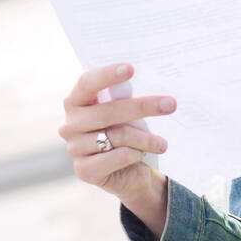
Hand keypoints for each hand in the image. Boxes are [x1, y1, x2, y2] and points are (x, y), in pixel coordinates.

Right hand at [59, 62, 173, 203]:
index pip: (87, 83)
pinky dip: (135, 154)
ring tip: (162, 143)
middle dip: (142, 106)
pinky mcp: (84, 170)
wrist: (128, 172)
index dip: (107, 75)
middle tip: (170, 104)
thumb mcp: (125, 113)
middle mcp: (70, 124)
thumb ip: (126, 99)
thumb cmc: (126, 132)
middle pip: (107, 111)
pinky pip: (117, 157)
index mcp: (76, 101)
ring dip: (145, 138)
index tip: (131, 69)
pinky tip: (141, 154)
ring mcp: (74, 148)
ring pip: (116, 136)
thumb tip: (153, 89)